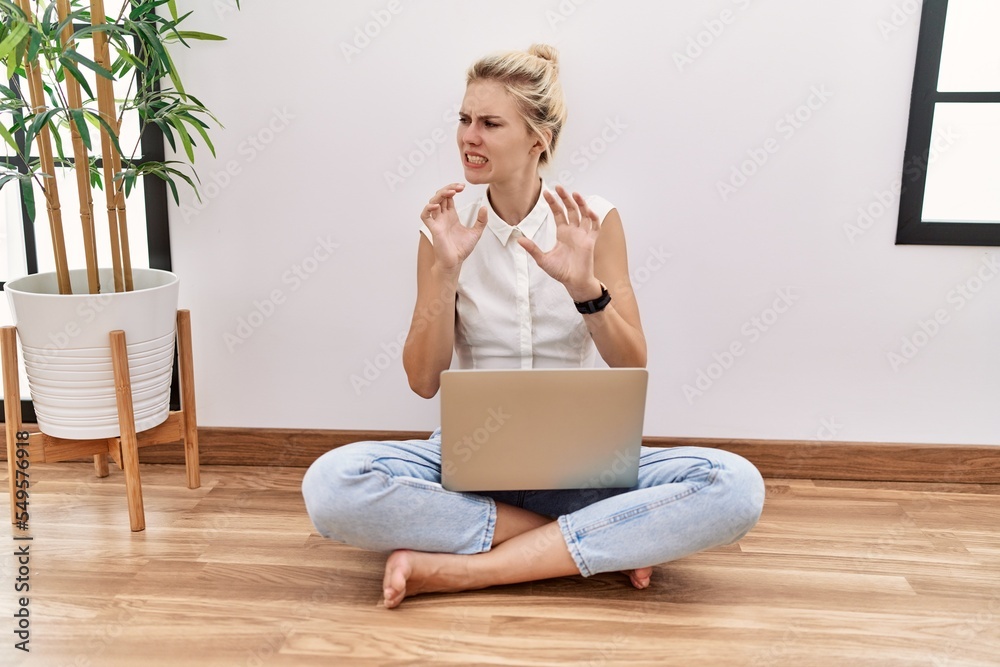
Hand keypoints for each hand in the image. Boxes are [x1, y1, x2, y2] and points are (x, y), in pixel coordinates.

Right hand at [421, 183, 487, 274]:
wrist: (455, 262)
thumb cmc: (461, 249)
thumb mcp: (476, 232)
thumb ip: (481, 220)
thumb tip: (485, 208)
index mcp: (451, 215)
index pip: (448, 197)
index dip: (453, 189)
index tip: (463, 187)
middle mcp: (443, 217)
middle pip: (440, 196)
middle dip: (448, 188)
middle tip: (459, 187)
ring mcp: (437, 222)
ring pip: (433, 202)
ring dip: (440, 195)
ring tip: (451, 192)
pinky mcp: (433, 229)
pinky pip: (425, 216)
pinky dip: (428, 208)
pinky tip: (437, 205)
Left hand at [518, 185, 602, 300]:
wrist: (573, 282)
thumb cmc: (560, 271)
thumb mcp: (543, 259)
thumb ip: (532, 249)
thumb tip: (518, 239)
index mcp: (563, 233)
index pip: (558, 213)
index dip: (553, 203)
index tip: (546, 193)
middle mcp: (573, 231)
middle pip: (571, 210)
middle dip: (565, 198)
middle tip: (559, 187)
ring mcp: (583, 235)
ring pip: (584, 214)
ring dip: (581, 204)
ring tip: (575, 194)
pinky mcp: (591, 242)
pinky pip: (595, 227)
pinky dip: (594, 218)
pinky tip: (589, 211)